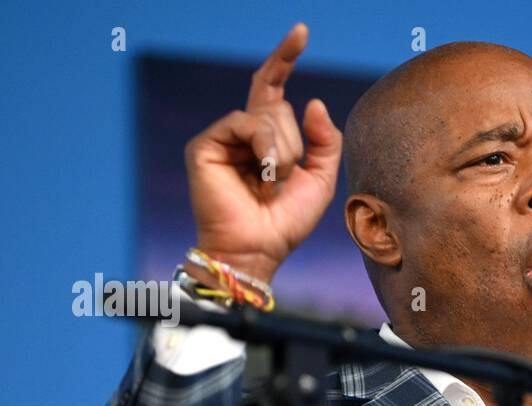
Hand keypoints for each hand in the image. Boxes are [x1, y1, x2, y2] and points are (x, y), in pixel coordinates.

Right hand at [183, 23, 341, 283]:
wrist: (259, 248)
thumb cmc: (286, 222)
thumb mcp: (321, 179)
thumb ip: (326, 141)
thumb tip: (312, 101)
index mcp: (264, 137)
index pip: (272, 86)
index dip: (284, 58)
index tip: (301, 31)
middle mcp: (241, 132)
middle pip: (279, 107)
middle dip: (295, 145)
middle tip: (282, 181)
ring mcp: (221, 137)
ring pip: (267, 116)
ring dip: (283, 153)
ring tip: (270, 184)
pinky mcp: (205, 145)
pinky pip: (248, 124)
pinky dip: (265, 149)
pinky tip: (263, 175)